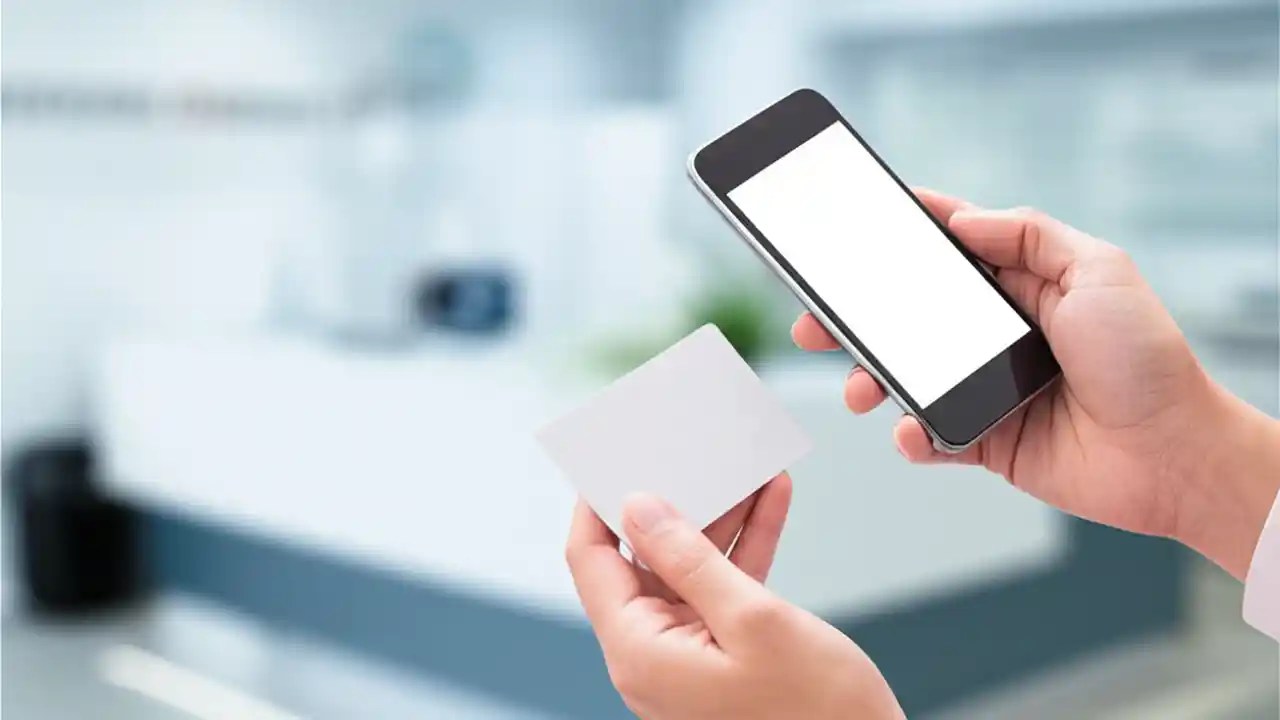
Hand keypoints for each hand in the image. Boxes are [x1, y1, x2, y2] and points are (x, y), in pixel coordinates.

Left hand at [566, 475, 903, 719]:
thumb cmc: (818, 714)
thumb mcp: (753, 619)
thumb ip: (690, 559)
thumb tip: (638, 508)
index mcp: (640, 650)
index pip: (591, 557)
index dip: (598, 500)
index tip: (615, 452)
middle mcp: (652, 655)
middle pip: (641, 557)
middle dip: (672, 499)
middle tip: (685, 448)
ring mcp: (687, 657)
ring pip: (688, 567)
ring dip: (720, 515)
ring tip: (742, 464)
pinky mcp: (722, 657)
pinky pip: (721, 589)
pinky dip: (745, 547)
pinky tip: (770, 501)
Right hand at [793, 189, 1279, 578]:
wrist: (1171, 455)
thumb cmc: (1145, 359)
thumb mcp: (1099, 270)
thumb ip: (1030, 235)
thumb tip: (963, 218)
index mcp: (1022, 285)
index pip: (952, 250)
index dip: (905, 235)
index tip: (857, 223)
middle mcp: (997, 334)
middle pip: (908, 316)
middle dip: (855, 318)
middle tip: (815, 321)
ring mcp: (986, 387)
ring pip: (905, 377)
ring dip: (870, 379)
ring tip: (858, 387)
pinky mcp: (984, 439)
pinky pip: (929, 435)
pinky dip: (909, 436)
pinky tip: (908, 432)